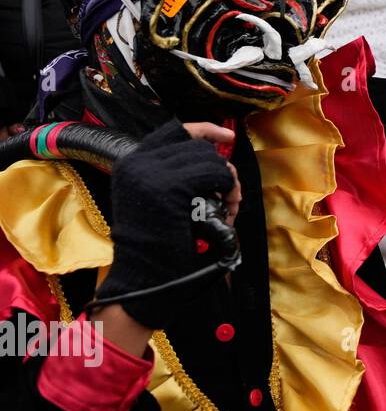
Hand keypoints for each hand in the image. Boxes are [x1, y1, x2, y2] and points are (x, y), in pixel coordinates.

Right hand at [93, 120, 236, 329]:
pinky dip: (229, 190)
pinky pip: (215, 174)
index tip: (227, 137)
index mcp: (130, 164)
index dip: (204, 130)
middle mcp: (135, 164)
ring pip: (210, 159)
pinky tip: (228, 211)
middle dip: (222, 170)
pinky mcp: (168, 188)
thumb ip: (175, 174)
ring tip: (229, 209)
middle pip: (198, 147)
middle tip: (231, 199)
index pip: (174, 130)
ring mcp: (149, 174)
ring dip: (229, 183)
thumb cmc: (159, 246)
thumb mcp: (158, 201)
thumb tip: (214, 151)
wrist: (146, 280)